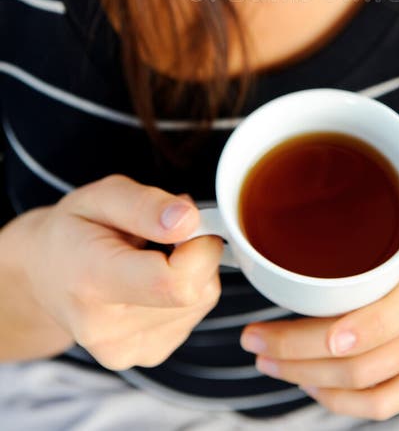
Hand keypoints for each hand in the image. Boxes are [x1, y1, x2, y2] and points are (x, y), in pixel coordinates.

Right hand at [22, 174, 222, 370]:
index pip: (174, 283)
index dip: (200, 246)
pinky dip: (184, 291)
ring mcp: (126, 350)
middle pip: (196, 291)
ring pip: (202, 301)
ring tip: (151, 256)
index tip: (188, 222)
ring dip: (191, 270)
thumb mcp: (102, 196)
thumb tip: (189, 220)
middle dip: (196, 252)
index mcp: (93, 282)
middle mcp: (107, 328)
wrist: (44, 274)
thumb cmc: (73, 229)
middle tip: (163, 234)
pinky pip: (195, 314)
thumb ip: (146, 205)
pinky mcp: (146, 355)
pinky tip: (152, 280)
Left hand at [240, 217, 398, 420]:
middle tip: (253, 339)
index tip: (271, 329)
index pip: (371, 322)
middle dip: (295, 354)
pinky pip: (382, 406)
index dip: (321, 335)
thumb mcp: (390, 227)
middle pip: (358, 358)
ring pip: (364, 384)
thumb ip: (350, 241)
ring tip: (269, 360)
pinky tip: (310, 383)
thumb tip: (274, 245)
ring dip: (306, 377)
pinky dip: (339, 401)